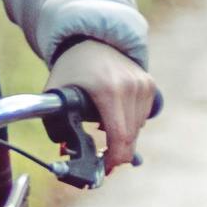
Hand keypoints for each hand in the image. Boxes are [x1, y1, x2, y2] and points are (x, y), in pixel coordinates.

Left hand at [56, 43, 160, 175]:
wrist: (91, 38)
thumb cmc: (71, 68)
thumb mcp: (56, 94)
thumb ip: (57, 122)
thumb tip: (66, 151)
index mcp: (108, 90)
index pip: (119, 136)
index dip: (113, 158)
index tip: (104, 168)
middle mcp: (130, 86)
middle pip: (130, 136)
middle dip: (117, 154)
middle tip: (103, 161)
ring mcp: (143, 84)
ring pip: (137, 128)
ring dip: (123, 137)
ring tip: (105, 134)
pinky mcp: (149, 84)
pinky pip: (142, 116)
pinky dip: (130, 123)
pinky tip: (114, 116)